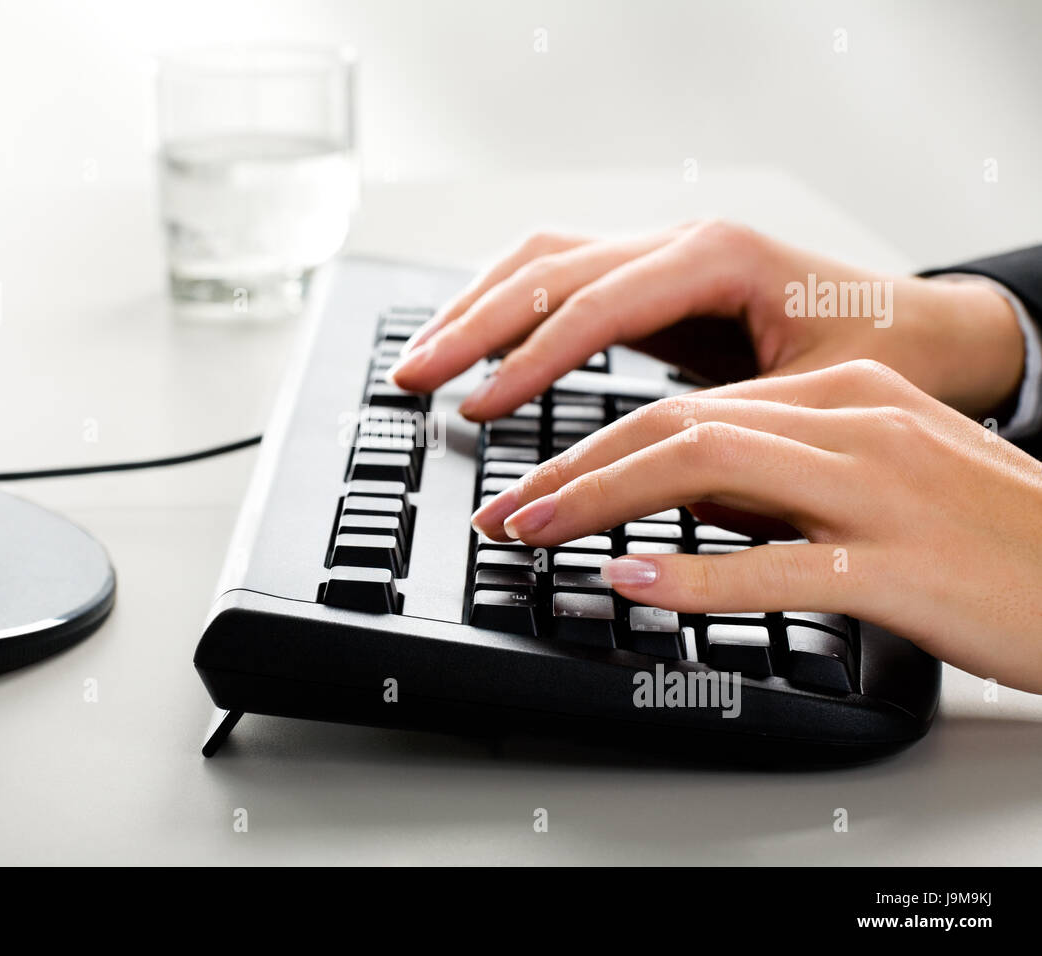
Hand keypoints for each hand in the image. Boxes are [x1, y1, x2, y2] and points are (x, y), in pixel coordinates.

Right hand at [389, 221, 1023, 422]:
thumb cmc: (887, 357)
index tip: (478, 409)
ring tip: (423, 357)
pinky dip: (509, 306)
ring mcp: (665, 254)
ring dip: (476, 307)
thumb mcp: (811, 399)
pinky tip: (477, 338)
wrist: (929, 331)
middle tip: (413, 376)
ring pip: (544, 261)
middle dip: (472, 324)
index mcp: (720, 258)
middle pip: (549, 268)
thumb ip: (723, 428)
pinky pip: (563, 277)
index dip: (529, 360)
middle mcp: (683, 242)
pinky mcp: (655, 281)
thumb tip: (641, 475)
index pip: (597, 304)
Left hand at [471, 360, 1041, 692]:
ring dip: (601, 499)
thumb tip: (683, 492)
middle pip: (678, 426)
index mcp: (845, 399)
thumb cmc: (992, 535)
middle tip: (505, 508)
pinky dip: (694, 570)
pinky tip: (631, 578)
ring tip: (532, 529)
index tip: (533, 479)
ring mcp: (877, 492)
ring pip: (708, 469)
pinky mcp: (898, 565)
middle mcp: (853, 426)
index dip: (593, 443)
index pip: (688, 404)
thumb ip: (783, 471)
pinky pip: (778, 562)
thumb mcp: (879, 473)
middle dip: (573, 466)